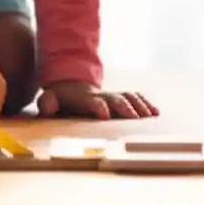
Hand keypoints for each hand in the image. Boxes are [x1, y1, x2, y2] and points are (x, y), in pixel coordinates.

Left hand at [37, 81, 158, 119]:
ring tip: (150, 117)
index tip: (104, 115)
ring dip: (140, 106)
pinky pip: (135, 97)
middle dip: (126, 107)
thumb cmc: (61, 99)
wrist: (72, 86)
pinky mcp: (120, 98)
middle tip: (135, 118)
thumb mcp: (50, 99)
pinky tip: (155, 113)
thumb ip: (48, 103)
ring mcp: (112, 95)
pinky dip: (146, 104)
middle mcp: (102, 95)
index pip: (91, 102)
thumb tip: (48, 108)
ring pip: (129, 96)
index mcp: (84, 98)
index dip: (98, 107)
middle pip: (116, 98)